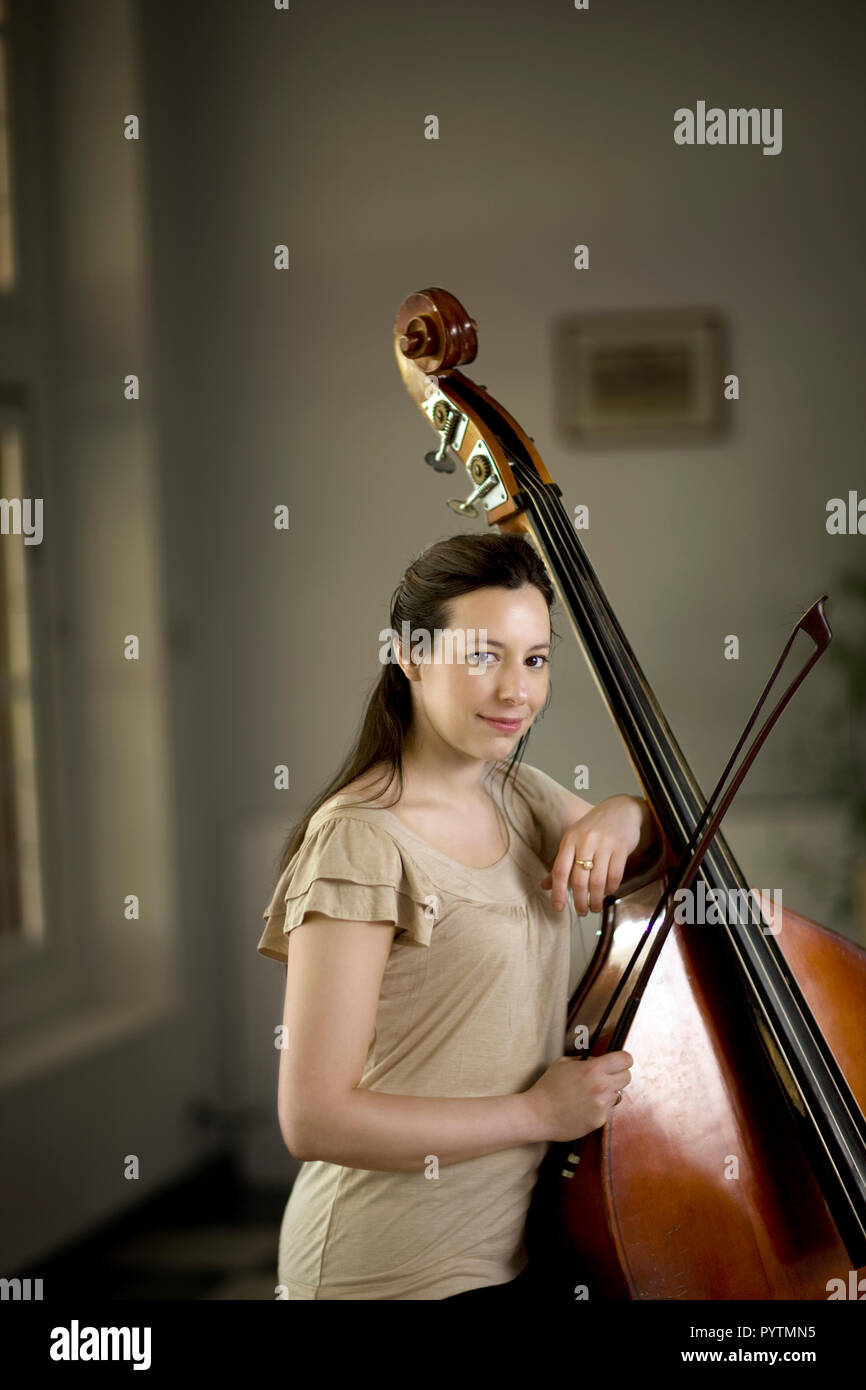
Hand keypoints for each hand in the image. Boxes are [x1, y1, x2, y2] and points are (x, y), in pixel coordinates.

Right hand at [524, 1050, 633, 1141]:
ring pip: (618, 1094)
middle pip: (627, 1076)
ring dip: (608, 1092)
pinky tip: (584, 1106)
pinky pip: (607, 1109)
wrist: (538, 1114)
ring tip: (589, 1094)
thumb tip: (600, 1061)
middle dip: (618, 1075)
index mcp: (594, 1069)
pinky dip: (599, 1106)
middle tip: (605, 1077)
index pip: (625, 1059)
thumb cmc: (548, 1086)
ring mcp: (602, 1105)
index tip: (619, 1061)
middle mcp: (602, 1087)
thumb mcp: (564, 1063)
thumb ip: (586, 1061)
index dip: (623, 1059)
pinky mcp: (599, 1120)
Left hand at [540, 795, 646, 915]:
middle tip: (581, 911)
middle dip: (579, 901)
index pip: (559, 870)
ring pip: (597, 881)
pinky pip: (615, 876)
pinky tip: (607, 893)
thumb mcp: (574, 840)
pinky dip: (610, 889)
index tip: (558, 908)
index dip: (557, 892)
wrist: (622, 809)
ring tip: (595, 907)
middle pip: (578, 880)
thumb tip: (545, 886)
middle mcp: (585, 841)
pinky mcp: (621, 848)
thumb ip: (561, 863)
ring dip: (596, 900)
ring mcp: (604, 844)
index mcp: (570, 839)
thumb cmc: (594, 827)